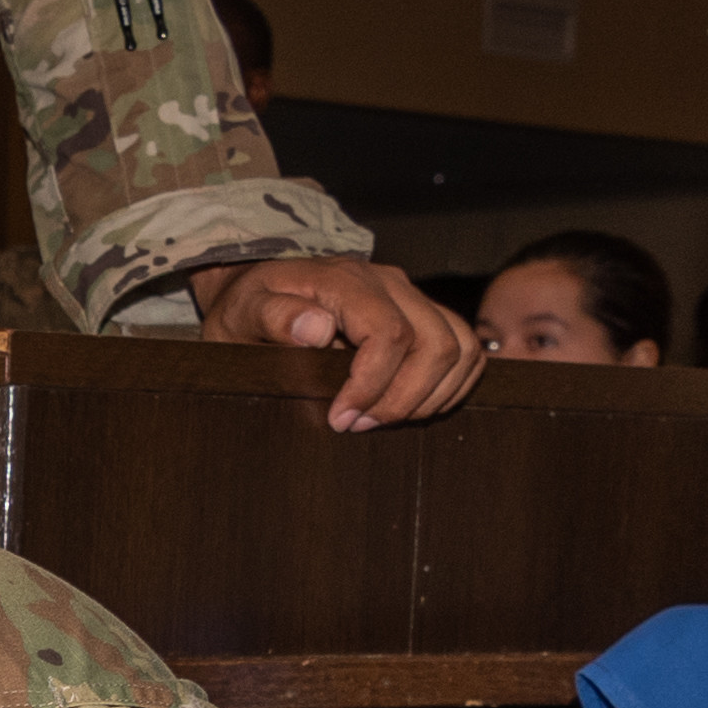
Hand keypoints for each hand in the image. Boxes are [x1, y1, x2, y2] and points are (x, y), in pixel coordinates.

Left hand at [187, 257, 486, 431]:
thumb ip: (273, 316)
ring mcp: (412, 297)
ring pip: (460, 348)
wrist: (262, 286)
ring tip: (381, 419)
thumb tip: (316, 329)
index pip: (390, 335)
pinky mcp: (423, 315)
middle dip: (403, 398)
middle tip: (358, 426)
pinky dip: (448, 386)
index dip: (373, 386)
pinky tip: (409, 407)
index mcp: (348, 281)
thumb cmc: (250, 305)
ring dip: (430, 396)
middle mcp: (391, 284)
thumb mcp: (242, 311)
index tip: (341, 419)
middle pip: (436, 344)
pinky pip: (464, 350)